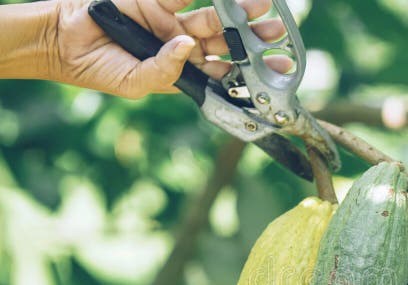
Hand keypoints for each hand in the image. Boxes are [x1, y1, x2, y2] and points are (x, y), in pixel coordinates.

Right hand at [52, 0, 290, 97]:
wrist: (60, 40)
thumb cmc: (97, 69)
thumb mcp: (134, 83)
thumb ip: (163, 71)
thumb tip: (187, 47)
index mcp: (182, 71)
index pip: (223, 72)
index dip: (250, 71)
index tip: (276, 69)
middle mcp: (182, 45)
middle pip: (225, 42)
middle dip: (252, 38)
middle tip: (276, 32)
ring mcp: (170, 21)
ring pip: (212, 16)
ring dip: (237, 12)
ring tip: (261, 5)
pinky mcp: (156, 0)